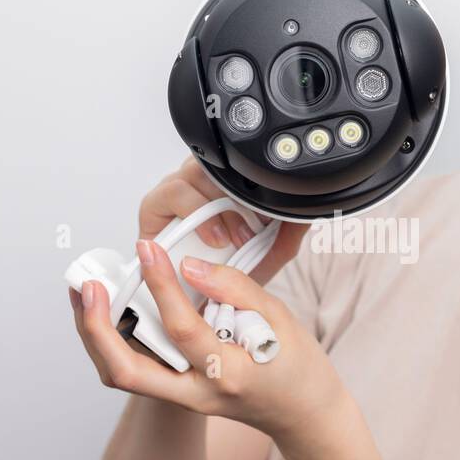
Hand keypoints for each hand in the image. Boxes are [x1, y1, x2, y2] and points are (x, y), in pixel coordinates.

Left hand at [69, 239, 346, 442]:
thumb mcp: (282, 319)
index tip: (148, 249)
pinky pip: (133, 371)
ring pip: (120, 375)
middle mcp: (198, 393)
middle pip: (126, 371)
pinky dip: (112, 342)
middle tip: (88, 287)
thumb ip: (236, 289)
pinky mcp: (176, 393)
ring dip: (95, 336)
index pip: (182, 328)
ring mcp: (183, 398)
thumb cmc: (297, 366)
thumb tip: (190, 266)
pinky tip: (110, 312)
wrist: (301, 412)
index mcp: (229, 373)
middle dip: (96, 328)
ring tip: (87, 295)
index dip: (160, 284)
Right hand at [139, 155, 307, 284]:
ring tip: (225, 241)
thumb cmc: (237, 268)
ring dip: (209, 211)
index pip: (233, 162)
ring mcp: (174, 193)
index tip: (265, 214)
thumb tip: (307, 208)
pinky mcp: (152, 211)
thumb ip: (291, 227)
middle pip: (208, 167)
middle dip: (230, 199)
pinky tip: (204, 239)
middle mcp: (198, 181)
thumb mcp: (274, 249)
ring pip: (187, 180)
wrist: (211, 297)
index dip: (249, 182)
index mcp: (225, 182)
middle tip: (246, 234)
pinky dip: (188, 217)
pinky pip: (164, 200)